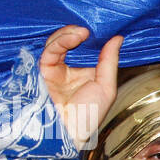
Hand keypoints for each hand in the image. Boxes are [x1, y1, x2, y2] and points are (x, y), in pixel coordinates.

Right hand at [39, 25, 121, 146]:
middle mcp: (69, 71)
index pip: (87, 50)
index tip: (104, 28)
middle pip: (71, 43)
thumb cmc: (88, 115)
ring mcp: (54, 70)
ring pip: (58, 43)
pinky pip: (50, 50)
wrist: (66, 131)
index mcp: (85, 75)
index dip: (94, 38)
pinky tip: (74, 36)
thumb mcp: (106, 87)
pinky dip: (61, 40)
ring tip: (82, 32)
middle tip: (90, 29)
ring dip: (69, 34)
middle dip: (78, 32)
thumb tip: (118, 38)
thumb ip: (109, 61)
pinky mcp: (41, 70)